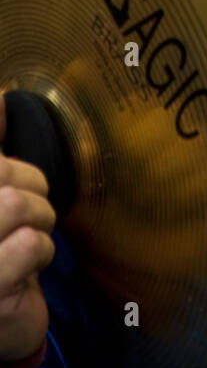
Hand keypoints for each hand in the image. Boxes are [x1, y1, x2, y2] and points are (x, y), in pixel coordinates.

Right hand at [0, 93, 54, 367]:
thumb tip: (0, 98)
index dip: (10, 166)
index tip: (11, 169)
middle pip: (1, 177)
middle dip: (30, 186)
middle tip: (32, 208)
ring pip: (15, 205)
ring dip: (40, 219)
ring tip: (32, 237)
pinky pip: (29, 245)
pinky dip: (41, 251)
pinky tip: (29, 268)